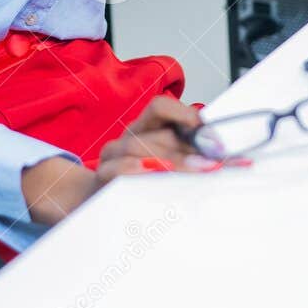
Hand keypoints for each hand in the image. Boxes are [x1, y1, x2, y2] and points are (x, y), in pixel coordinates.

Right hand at [19, 96, 211, 225]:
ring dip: (170, 160)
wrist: (86, 200)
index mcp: (144, 129)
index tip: (208, 130)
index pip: (161, 107)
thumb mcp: (161, 164)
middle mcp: (128, 137)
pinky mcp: (102, 177)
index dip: (184, 114)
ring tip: (195, 171)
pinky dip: (132, 169)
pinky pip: (116, 169)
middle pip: (159, 133)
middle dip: (189, 149)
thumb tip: (220, 157)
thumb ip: (185, 156)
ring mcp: (113, 156)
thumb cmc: (133, 183)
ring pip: (139, 147)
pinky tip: (149, 172)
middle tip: (213, 163)